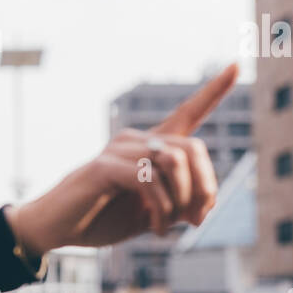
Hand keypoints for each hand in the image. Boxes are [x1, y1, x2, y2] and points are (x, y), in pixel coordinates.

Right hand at [7, 64, 238, 251]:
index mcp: (149, 147)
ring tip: (169, 225)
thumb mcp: (150, 214)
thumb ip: (178, 205)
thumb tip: (204, 206)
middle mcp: (136, 140)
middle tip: (196, 220)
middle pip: (193, 147)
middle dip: (205, 186)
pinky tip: (156, 227)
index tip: (235, 64)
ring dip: (182, 200)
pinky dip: (161, 208)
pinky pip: (149, 179)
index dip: (213, 90)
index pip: (188, 112)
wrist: (57, 227)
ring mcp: (119, 150)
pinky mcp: (105, 167)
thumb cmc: (101, 217)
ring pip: (175, 161)